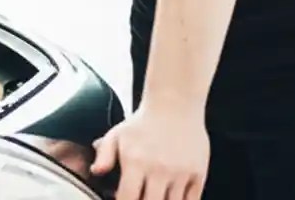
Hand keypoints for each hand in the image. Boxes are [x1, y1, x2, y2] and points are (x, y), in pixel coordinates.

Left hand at [90, 103, 208, 199]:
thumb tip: (95, 172)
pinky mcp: (199, 173)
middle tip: (141, 197)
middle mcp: (159, 169)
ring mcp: (181, 173)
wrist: (175, 104)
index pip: (128, 198)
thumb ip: (104, 155)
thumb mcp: (116, 135)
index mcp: (136, 162)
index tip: (123, 199)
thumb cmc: (143, 122)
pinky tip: (173, 197)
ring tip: (156, 195)